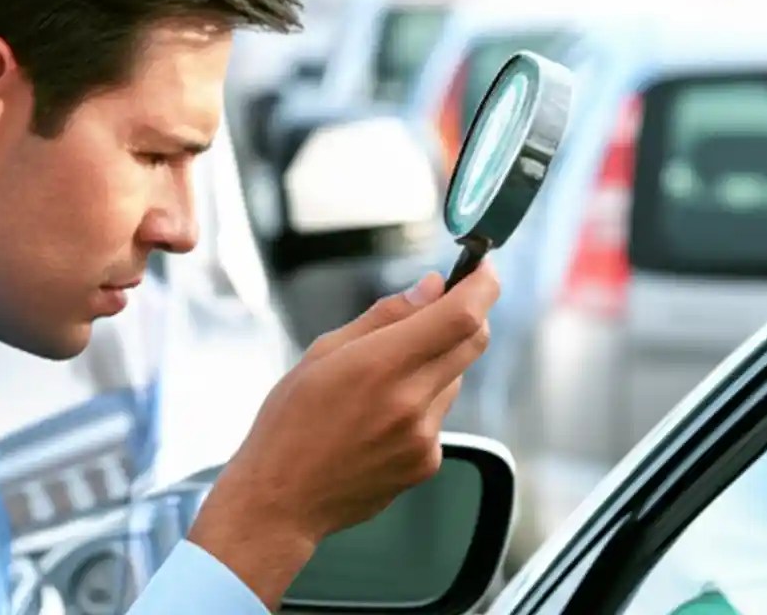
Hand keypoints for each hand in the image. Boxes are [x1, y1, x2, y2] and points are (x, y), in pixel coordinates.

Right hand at [187, 263, 499, 608]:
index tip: (483, 270)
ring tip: (382, 383)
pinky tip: (380, 418)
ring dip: (435, 364)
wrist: (282, 497)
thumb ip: (384, 317)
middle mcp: (410, 401)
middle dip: (468, 316)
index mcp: (379, 365)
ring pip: (454, 378)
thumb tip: (431, 287)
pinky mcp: (427, 462)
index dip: (482, 286)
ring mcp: (424, 436)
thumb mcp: (322, 353)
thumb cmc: (290, 422)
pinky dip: (422, 404)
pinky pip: (440, 416)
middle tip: (443, 307)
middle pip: (474, 342)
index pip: (460, 316)